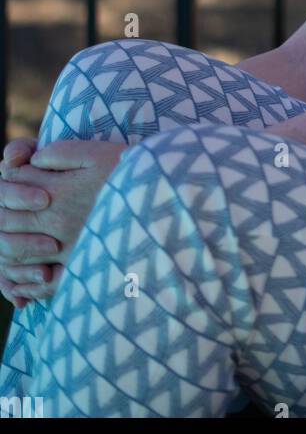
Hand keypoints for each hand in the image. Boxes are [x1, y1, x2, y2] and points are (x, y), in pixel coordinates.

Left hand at [0, 139, 127, 305]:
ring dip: (6, 246)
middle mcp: (57, 222)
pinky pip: (42, 282)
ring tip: (9, 239)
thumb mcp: (97, 152)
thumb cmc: (131, 173)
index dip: (11, 177)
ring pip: (17, 252)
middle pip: (8, 220)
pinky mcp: (80, 268)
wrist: (162, 200)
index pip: (15, 185)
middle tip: (9, 206)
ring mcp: (66, 248)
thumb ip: (62, 153)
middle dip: (2, 211)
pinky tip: (24, 278)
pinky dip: (27, 282)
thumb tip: (35, 159)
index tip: (18, 172)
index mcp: (58, 192)